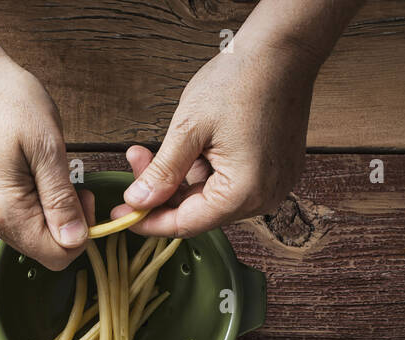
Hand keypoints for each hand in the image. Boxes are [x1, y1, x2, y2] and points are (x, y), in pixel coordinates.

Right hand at [0, 53, 91, 269]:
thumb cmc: (7, 102)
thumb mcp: (47, 147)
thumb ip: (60, 198)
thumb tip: (75, 240)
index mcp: (7, 213)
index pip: (57, 257)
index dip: (81, 235)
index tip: (85, 196)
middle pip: (46, 251)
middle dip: (69, 225)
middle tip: (74, 182)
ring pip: (36, 237)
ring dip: (55, 213)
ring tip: (55, 173)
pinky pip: (24, 220)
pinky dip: (41, 205)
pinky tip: (41, 175)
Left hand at [112, 33, 319, 236]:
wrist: (282, 50)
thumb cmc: (240, 80)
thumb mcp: (189, 128)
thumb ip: (162, 172)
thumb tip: (138, 203)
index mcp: (245, 192)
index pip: (186, 224)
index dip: (149, 221)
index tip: (122, 214)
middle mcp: (264, 198)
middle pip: (199, 212)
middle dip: (163, 191)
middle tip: (136, 162)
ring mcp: (274, 186)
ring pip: (212, 198)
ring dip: (183, 177)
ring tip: (160, 145)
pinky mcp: (276, 172)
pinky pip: (231, 184)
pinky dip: (206, 171)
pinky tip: (194, 146)